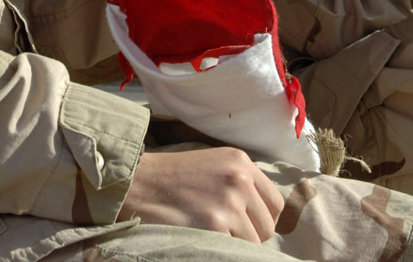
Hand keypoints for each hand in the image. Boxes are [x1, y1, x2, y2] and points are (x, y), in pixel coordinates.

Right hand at [118, 148, 283, 242]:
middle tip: (226, 235)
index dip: (263, 220)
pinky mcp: (215, 224)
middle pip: (267, 226)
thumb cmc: (171, 177)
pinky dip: (222, 251)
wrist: (136, 183)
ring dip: (235, 245)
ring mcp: (228, 202)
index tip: (248, 227)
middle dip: (251, 236)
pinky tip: (204, 241)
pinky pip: (234, 250)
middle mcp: (239, 179)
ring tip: (212, 237)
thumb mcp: (213, 165)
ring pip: (253, 241)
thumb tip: (262, 214)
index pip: (275, 203)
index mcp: (241, 162)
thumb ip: (240, 182)